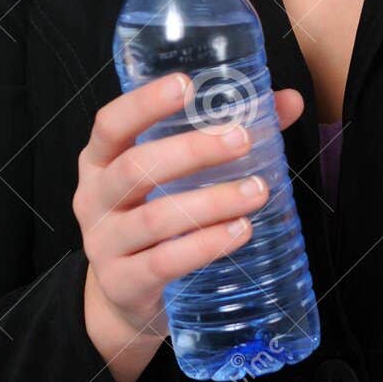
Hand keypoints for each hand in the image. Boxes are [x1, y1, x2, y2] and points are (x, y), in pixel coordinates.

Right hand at [75, 73, 304, 346]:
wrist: (125, 296)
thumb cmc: (156, 215)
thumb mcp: (174, 176)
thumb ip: (226, 134)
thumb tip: (288, 101)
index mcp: (100, 161)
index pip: (111, 124)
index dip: (144, 103)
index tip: (186, 85)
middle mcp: (94, 199)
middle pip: (135, 168)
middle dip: (191, 151)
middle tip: (242, 140)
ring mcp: (104, 244)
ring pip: (156, 218)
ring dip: (211, 202)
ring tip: (257, 192)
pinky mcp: (123, 283)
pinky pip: (164, 263)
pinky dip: (204, 245)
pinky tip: (240, 231)